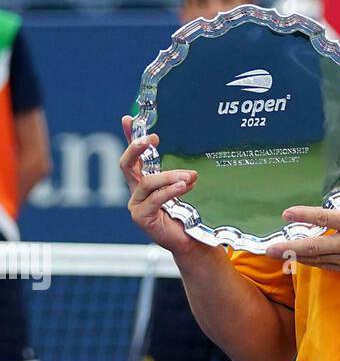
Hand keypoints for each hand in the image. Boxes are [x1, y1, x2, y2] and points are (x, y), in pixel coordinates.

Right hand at [120, 115, 203, 258]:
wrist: (190, 242)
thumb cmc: (185, 216)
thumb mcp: (183, 190)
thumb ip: (181, 178)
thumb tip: (191, 172)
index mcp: (143, 183)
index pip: (133, 156)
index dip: (129, 137)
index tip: (128, 118)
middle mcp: (136, 192)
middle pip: (127, 164)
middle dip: (137, 148)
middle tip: (152, 139)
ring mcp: (136, 205)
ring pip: (147, 182)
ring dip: (169, 176)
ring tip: (189, 176)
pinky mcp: (141, 217)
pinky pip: (155, 199)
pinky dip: (169, 191)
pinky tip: (183, 186)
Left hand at [267, 160, 339, 286]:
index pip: (326, 218)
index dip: (305, 215)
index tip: (286, 213)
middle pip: (314, 247)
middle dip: (290, 247)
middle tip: (269, 248)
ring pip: (318, 260)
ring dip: (297, 257)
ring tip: (279, 254)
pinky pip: (328, 268)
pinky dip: (314, 264)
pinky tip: (302, 260)